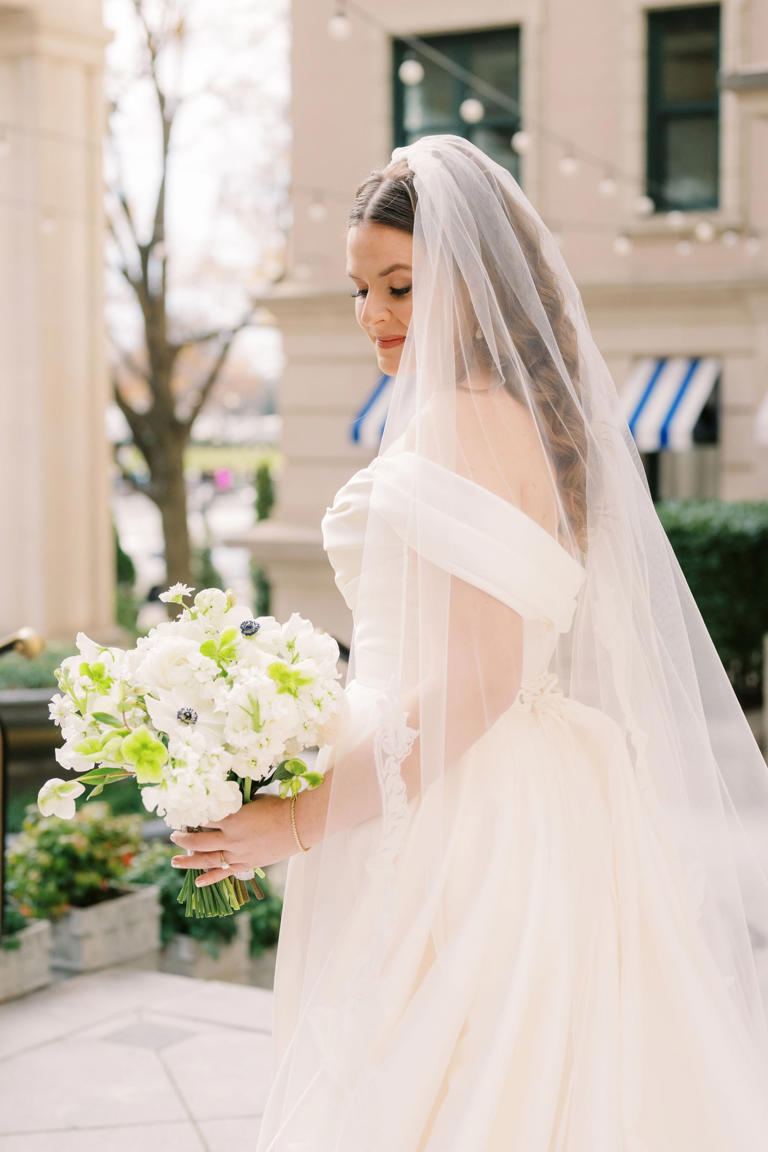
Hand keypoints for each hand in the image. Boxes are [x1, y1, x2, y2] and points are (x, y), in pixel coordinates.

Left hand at [169, 792, 293, 887]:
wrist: (299, 824)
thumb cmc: (278, 806)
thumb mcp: (253, 801)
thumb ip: (236, 807)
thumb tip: (222, 807)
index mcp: (231, 818)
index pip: (202, 819)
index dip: (191, 818)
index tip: (183, 817)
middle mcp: (231, 838)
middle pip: (199, 840)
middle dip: (184, 838)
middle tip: (173, 836)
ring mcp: (238, 854)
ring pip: (208, 859)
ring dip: (189, 860)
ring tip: (174, 861)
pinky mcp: (247, 864)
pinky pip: (224, 873)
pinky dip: (210, 878)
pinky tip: (198, 882)